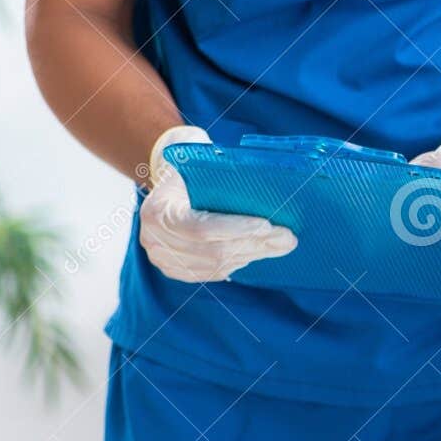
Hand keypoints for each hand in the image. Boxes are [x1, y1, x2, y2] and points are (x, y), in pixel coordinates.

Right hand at [138, 125, 297, 282]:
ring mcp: (161, 258)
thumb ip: (225, 180)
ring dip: (251, 255)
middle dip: (255, 245)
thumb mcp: (200, 166)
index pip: (202, 228)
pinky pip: (210, 273)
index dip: (238, 229)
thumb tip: (270, 197)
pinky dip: (236, 263)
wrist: (169, 182)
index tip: (268, 226)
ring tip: (277, 246)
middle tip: (286, 239)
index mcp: (158, 211)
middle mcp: (154, 240)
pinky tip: (254, 254)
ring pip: (216, 265)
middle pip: (213, 251)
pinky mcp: (172, 270)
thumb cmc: (190, 169)